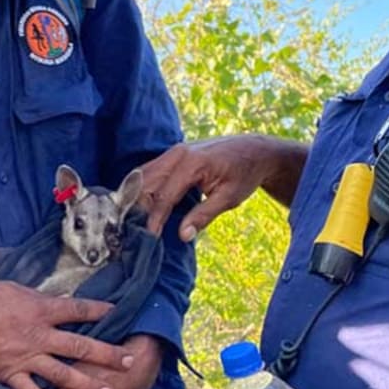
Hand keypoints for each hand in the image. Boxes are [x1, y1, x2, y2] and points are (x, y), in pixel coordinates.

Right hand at [0, 281, 133, 388]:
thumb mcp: (11, 289)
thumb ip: (35, 299)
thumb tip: (52, 303)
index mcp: (39, 308)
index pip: (77, 310)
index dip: (99, 311)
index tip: (117, 313)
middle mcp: (37, 334)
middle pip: (80, 345)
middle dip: (107, 354)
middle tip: (128, 361)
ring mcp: (24, 357)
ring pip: (63, 373)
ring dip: (87, 384)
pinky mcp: (8, 374)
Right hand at [141, 135, 303, 240]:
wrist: (254, 150)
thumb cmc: (244, 174)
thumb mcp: (229, 198)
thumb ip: (203, 216)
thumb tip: (182, 236)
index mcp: (192, 163)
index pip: (164, 195)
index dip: (155, 218)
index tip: (149, 237)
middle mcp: (178, 153)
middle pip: (147, 182)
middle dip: (138, 206)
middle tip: (134, 230)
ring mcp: (174, 151)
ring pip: (144, 174)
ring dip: (136, 196)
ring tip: (133, 220)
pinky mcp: (174, 154)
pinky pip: (151, 170)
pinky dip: (143, 187)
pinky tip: (141, 204)